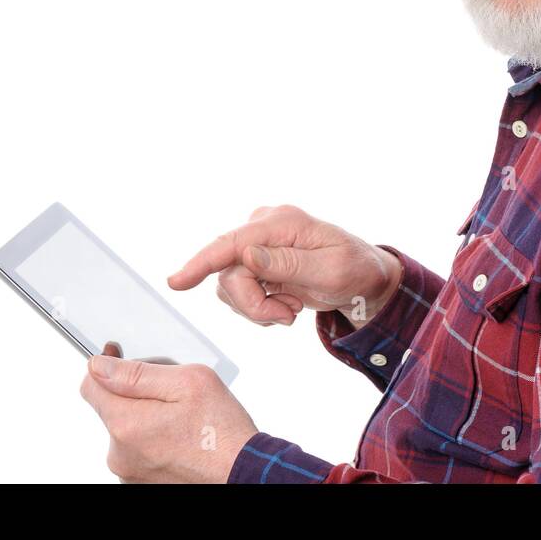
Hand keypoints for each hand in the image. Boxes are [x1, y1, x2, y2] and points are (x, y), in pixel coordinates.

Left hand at [79, 342, 256, 483]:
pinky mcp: (140, 481)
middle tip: (171, 394)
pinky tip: (180, 437)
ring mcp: (129, 471)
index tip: (121, 359)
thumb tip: (99, 366)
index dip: (105, 367)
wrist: (243, 472)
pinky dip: (153, 439)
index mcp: (127, 423)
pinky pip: (137, 449)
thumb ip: (137, 373)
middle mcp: (119, 452)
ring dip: (146, 417)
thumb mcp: (188, 382)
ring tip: (181, 419)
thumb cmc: (223, 431)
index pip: (90, 386)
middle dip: (135, 394)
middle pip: (111, 407)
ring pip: (126, 428)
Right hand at [168, 204, 401, 328]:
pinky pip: (238, 292)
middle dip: (254, 304)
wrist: (364, 280)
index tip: (176, 283)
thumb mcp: (331, 271)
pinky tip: (284, 305)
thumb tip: (247, 256)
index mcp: (282, 222)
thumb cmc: (355, 271)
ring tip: (291, 309)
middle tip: (286, 317)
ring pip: (230, 286)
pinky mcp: (255, 263)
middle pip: (229, 273)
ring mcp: (257, 245)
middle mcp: (264, 227)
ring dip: (258, 308)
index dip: (202, 263)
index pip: (232, 242)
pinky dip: (259, 308)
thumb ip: (288, 264)